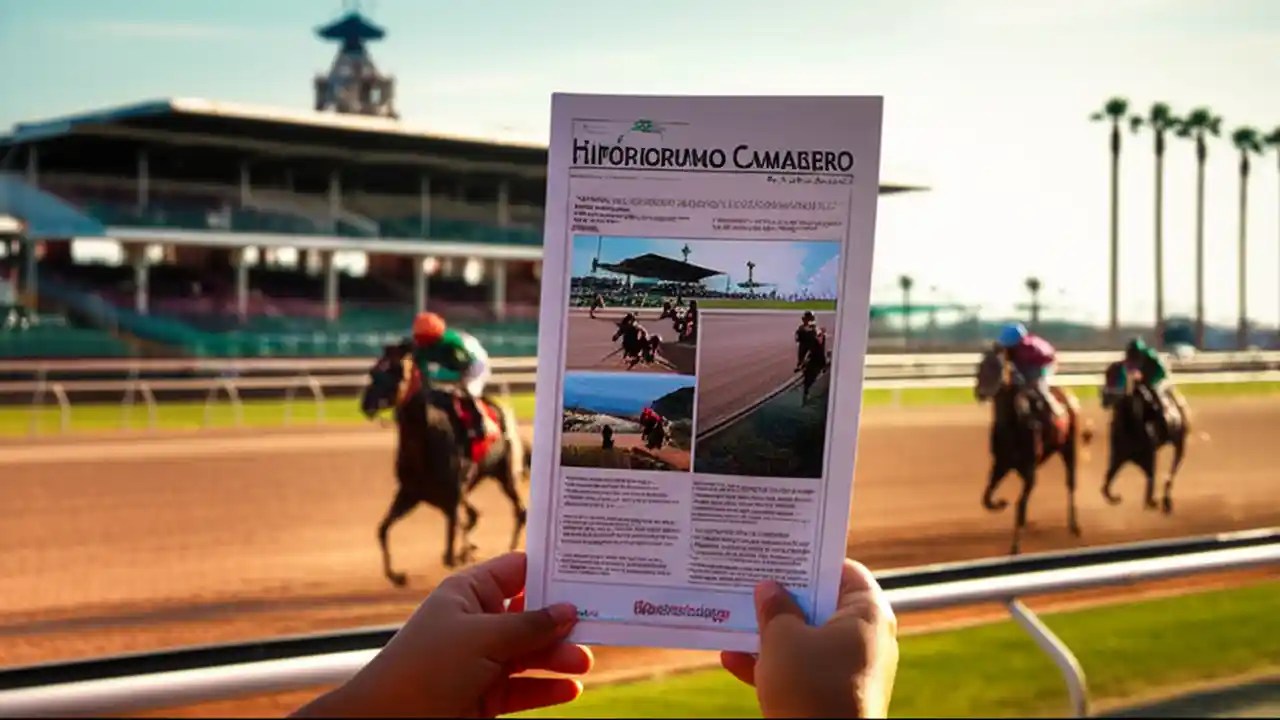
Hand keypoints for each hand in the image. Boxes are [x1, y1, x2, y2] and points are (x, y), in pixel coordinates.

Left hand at [293, 552, 591, 717]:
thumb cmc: (426, 667)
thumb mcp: (483, 638)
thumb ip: (530, 625)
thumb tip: (568, 610)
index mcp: (470, 593)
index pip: (518, 571)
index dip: (551, 570)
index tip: (588, 571)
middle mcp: (478, 622)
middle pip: (531, 614)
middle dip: (562, 620)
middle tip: (597, 623)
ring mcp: (482, 660)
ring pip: (531, 653)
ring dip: (559, 656)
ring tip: (583, 662)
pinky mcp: (485, 695)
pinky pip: (524, 687)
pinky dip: (547, 687)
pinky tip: (570, 688)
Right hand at [721, 559, 898, 717]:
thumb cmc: (811, 686)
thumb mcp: (783, 639)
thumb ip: (774, 608)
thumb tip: (769, 589)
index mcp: (868, 615)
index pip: (844, 571)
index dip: (812, 561)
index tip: (781, 554)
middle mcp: (866, 640)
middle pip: (821, 607)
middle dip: (783, 600)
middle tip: (752, 583)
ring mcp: (851, 672)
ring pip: (807, 641)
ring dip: (770, 635)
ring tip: (735, 621)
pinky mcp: (834, 699)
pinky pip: (801, 672)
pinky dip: (772, 667)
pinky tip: (732, 660)